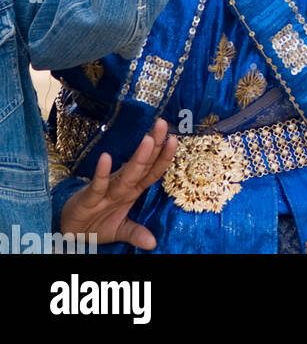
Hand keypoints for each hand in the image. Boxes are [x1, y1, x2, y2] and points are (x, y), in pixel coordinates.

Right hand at [60, 119, 176, 249]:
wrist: (70, 231)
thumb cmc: (97, 223)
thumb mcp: (120, 230)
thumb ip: (136, 233)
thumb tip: (153, 243)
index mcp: (132, 191)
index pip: (152, 172)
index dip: (164, 158)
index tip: (175, 139)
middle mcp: (122, 186)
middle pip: (142, 166)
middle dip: (154, 146)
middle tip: (163, 124)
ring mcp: (106, 190)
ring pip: (125, 173)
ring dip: (137, 157)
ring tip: (148, 139)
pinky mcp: (89, 198)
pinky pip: (97, 185)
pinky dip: (102, 173)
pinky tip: (106, 158)